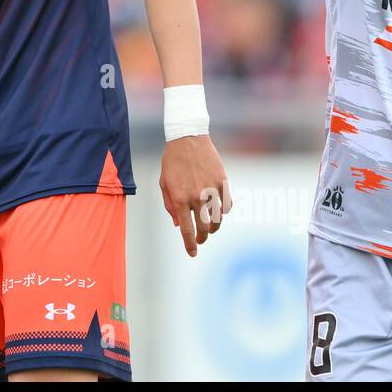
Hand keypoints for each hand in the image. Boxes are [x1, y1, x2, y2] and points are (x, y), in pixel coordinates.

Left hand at [159, 135, 230, 256]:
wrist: (187, 137)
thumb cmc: (172, 161)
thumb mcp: (164, 183)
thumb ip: (170, 205)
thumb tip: (178, 225)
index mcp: (180, 198)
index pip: (187, 230)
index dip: (190, 245)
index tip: (192, 253)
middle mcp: (197, 196)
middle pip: (205, 228)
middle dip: (203, 238)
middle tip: (201, 239)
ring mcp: (211, 189)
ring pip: (218, 219)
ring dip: (214, 227)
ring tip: (210, 227)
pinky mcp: (222, 182)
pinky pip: (227, 205)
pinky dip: (224, 211)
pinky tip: (219, 211)